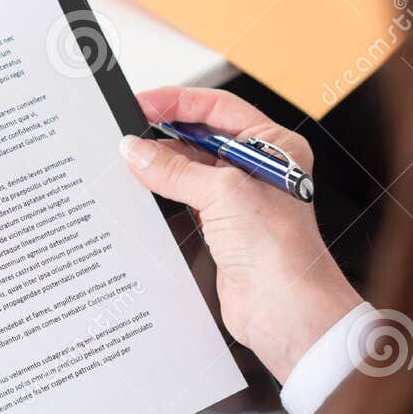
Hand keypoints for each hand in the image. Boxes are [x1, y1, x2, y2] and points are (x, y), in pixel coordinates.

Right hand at [119, 87, 361, 383]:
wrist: (286, 310)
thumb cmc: (279, 249)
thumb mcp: (223, 193)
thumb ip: (175, 169)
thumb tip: (136, 150)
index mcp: (273, 146)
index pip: (218, 109)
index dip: (178, 103)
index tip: (142, 104)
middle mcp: (259, 168)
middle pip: (201, 137)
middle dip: (164, 134)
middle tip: (127, 134)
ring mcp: (239, 200)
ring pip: (189, 169)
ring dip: (160, 166)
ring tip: (128, 161)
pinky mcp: (222, 228)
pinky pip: (184, 200)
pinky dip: (162, 194)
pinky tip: (140, 190)